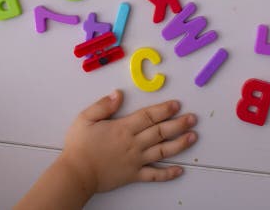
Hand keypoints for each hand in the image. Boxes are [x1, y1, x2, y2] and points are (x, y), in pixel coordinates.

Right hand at [57, 91, 196, 195]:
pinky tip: (180, 170)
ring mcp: (136, 160)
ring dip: (179, 144)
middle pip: (161, 132)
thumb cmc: (79, 146)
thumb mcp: (85, 118)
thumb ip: (103, 105)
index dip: (164, 109)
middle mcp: (134, 143)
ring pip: (162, 151)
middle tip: (193, 119)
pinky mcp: (134, 175)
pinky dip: (168, 173)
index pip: (148, 116)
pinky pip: (154, 175)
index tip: (177, 104)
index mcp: (123, 128)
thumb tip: (117, 94)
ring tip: (193, 137)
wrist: (76, 174)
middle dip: (179, 124)